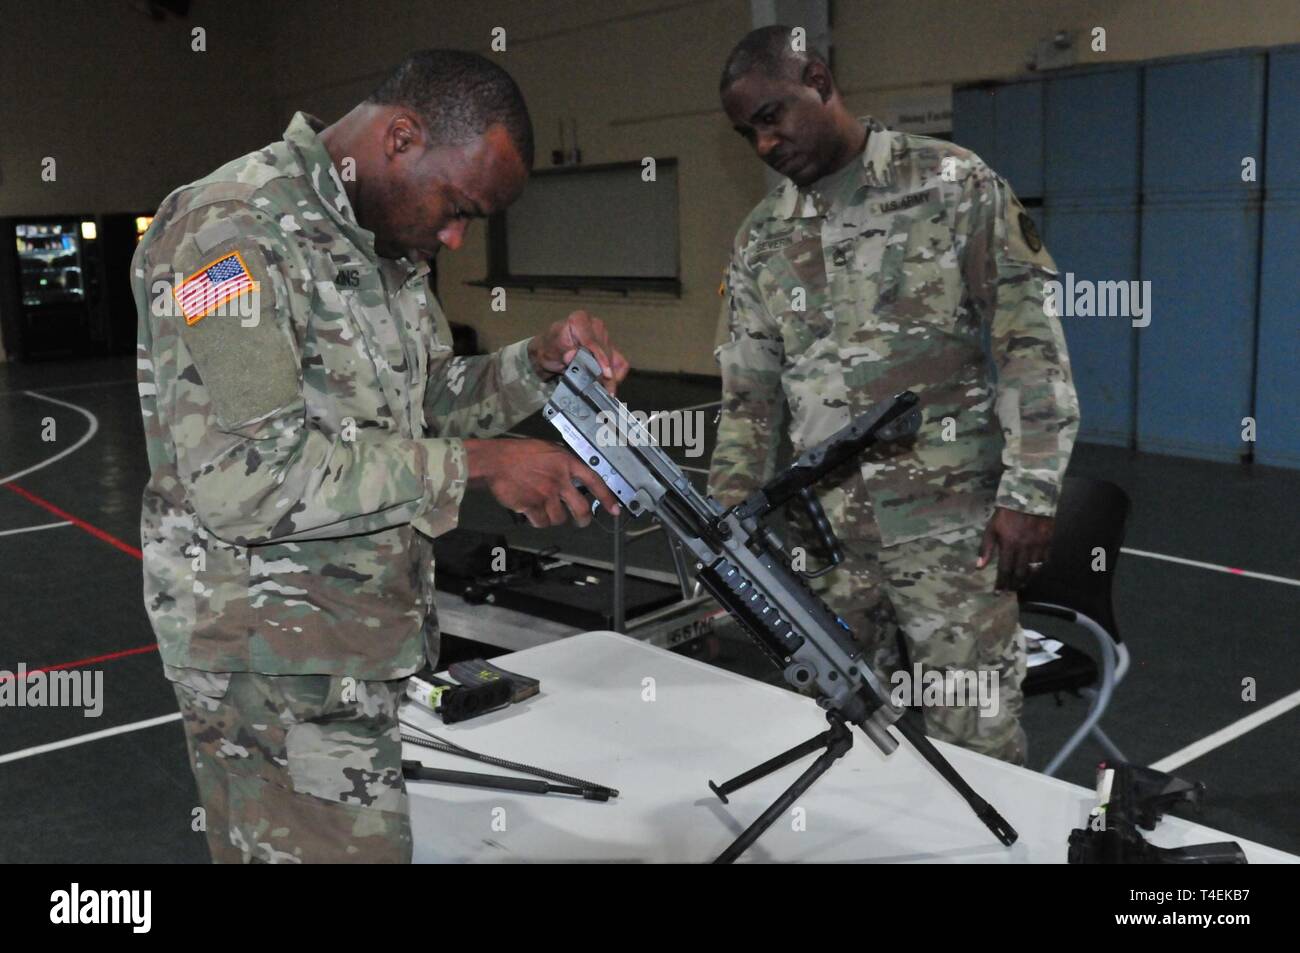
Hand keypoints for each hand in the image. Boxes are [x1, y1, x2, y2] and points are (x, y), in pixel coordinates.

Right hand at [464, 438, 621, 528]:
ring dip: (553, 517)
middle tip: (581, 521)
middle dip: (583, 519)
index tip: (615, 510)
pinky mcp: (532, 506)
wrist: (496, 461)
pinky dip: (538, 520)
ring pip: (559, 518)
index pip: (594, 482)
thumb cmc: (519, 454)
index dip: (606, 498)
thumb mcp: (548, 450)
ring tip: (544, 508)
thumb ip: (563, 464)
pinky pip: (542, 522)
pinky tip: (532, 511)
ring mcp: (546, 494)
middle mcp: (560, 480)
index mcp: (566, 463)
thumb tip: (574, 478)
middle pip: (581, 509)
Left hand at [528, 310, 629, 393]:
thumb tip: (572, 354)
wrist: (548, 351)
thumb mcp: (549, 349)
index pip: (593, 341)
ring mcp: (604, 336)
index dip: (600, 358)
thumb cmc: (549, 348)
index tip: (606, 374)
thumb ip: (561, 351)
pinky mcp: (611, 347)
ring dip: (611, 377)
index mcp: (579, 320)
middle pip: (606, 352)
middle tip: (601, 391)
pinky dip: (617, 375)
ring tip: (604, 392)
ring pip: (615, 359)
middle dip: (604, 372)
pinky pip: (621, 362)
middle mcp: (595, 325)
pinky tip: (609, 385)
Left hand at [978, 507, 1053, 591]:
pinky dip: (1039, 570)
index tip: (998, 593)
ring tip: (1021, 585)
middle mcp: (1024, 547)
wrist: (1028, 498)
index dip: (1001, 583)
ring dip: (1026, 580)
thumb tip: (979, 567)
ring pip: (1034, 570)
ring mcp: (1038, 545)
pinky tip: (1034, 573)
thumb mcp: (991, 528)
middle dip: (1014, 585)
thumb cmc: (1006, 514)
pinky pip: (1045, 561)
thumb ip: (986, 548)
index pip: (1004, 570)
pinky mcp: (1049, 542)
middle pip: (1020, 573)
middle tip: (1010, 591)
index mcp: (1009, 544)